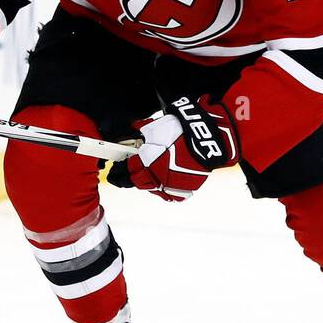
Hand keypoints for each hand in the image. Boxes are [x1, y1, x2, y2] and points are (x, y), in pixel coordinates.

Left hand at [107, 95, 238, 201]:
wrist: (207, 139)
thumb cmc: (180, 130)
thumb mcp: (154, 128)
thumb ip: (140, 135)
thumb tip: (131, 134)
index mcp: (146, 162)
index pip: (125, 171)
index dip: (119, 170)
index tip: (115, 170)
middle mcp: (156, 177)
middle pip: (136, 182)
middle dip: (129, 177)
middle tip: (125, 175)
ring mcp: (170, 186)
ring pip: (152, 189)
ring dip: (147, 182)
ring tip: (146, 175)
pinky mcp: (184, 190)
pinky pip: (169, 194)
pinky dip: (165, 188)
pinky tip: (163, 181)